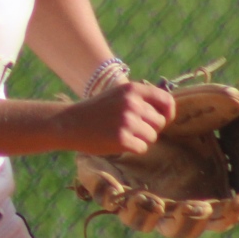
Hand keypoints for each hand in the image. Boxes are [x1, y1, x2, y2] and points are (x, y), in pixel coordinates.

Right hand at [61, 81, 175, 155]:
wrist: (70, 122)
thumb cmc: (97, 110)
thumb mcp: (118, 95)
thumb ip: (141, 100)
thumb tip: (168, 113)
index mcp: (133, 89)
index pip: (167, 100)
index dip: (168, 112)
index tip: (162, 119)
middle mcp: (132, 103)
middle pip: (160, 123)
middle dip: (150, 128)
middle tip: (131, 128)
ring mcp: (127, 121)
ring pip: (152, 137)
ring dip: (141, 139)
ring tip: (122, 134)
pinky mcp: (122, 139)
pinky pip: (141, 148)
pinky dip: (132, 148)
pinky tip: (117, 141)